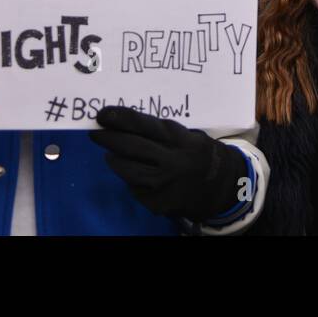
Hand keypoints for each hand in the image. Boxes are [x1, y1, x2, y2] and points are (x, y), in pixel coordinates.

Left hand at [90, 106, 247, 222]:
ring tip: (109, 155)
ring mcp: (164, 184)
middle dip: (109, 138)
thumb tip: (127, 125)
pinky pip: (136, 188)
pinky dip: (131, 180)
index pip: (144, 125)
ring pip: (128, 170)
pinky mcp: (158, 202)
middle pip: (131, 147)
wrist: (222, 186)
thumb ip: (163, 133)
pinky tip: (132, 174)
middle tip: (95, 133)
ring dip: (115, 160)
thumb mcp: (189, 136)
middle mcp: (171, 160)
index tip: (102, 114)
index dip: (121, 119)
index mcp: (180, 139)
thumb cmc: (200, 154)